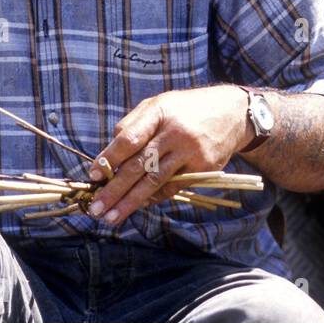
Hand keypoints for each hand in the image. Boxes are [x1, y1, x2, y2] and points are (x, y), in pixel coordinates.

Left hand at [86, 84, 251, 226]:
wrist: (232, 113)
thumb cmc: (185, 109)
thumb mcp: (158, 105)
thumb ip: (133, 125)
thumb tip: (107, 156)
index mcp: (159, 112)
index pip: (129, 138)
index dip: (109, 159)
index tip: (92, 176)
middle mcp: (175, 132)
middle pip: (139, 165)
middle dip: (115, 190)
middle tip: (96, 208)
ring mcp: (190, 152)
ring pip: (154, 182)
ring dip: (130, 202)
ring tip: (112, 217)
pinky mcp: (203, 168)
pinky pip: (172, 188)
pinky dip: (153, 198)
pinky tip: (138, 205)